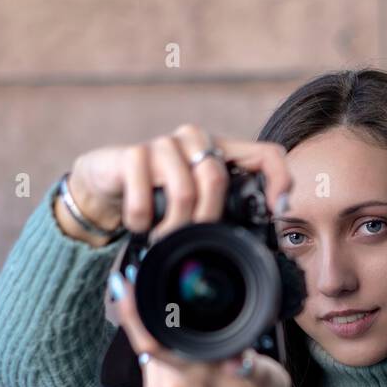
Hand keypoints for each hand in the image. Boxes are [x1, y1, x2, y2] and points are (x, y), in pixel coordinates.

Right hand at [63, 121, 292, 243]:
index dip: (279, 179)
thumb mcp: (196, 203)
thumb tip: (261, 246)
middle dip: (207, 219)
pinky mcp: (133, 154)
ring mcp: (163, 144)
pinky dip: (142, 220)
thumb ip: (225, 214)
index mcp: (220, 152)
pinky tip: (140, 227)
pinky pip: (145, 194)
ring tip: (163, 240)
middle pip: (216, 178)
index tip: (276, 210)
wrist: (108, 182)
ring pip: (184, 190)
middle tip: (193, 240)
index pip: (266, 154)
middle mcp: (195, 140)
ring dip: (173, 227)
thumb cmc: (159, 196)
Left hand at [110, 274, 293, 386]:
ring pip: (146, 351)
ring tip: (168, 315)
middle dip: (141, 312)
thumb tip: (238, 360)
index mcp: (199, 378)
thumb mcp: (267, 378)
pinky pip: (150, 365)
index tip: (123, 281)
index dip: (133, 310)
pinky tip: (172, 341)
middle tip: (136, 282)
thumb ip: (251, 365)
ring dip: (154, 332)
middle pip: (143, 340)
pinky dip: (158, 349)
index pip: (152, 339)